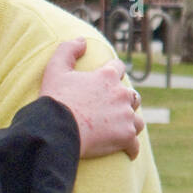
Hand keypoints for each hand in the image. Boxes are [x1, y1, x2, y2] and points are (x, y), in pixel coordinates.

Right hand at [40, 38, 144, 160]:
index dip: (113, 73)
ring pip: (137, 120)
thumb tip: (82, 40)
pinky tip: (128, 152)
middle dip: (125, 101)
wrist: (58, 129)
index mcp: (107, 76)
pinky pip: (134, 145)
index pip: (118, 68)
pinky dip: (131, 148)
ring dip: (131, 123)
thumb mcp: (55, 69)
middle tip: (114, 109)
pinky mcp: (126, 137)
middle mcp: (121, 94)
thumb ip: (68, 49)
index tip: (109, 80)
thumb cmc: (55, 100)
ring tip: (122, 130)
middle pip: (132, 96)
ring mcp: (126, 116)